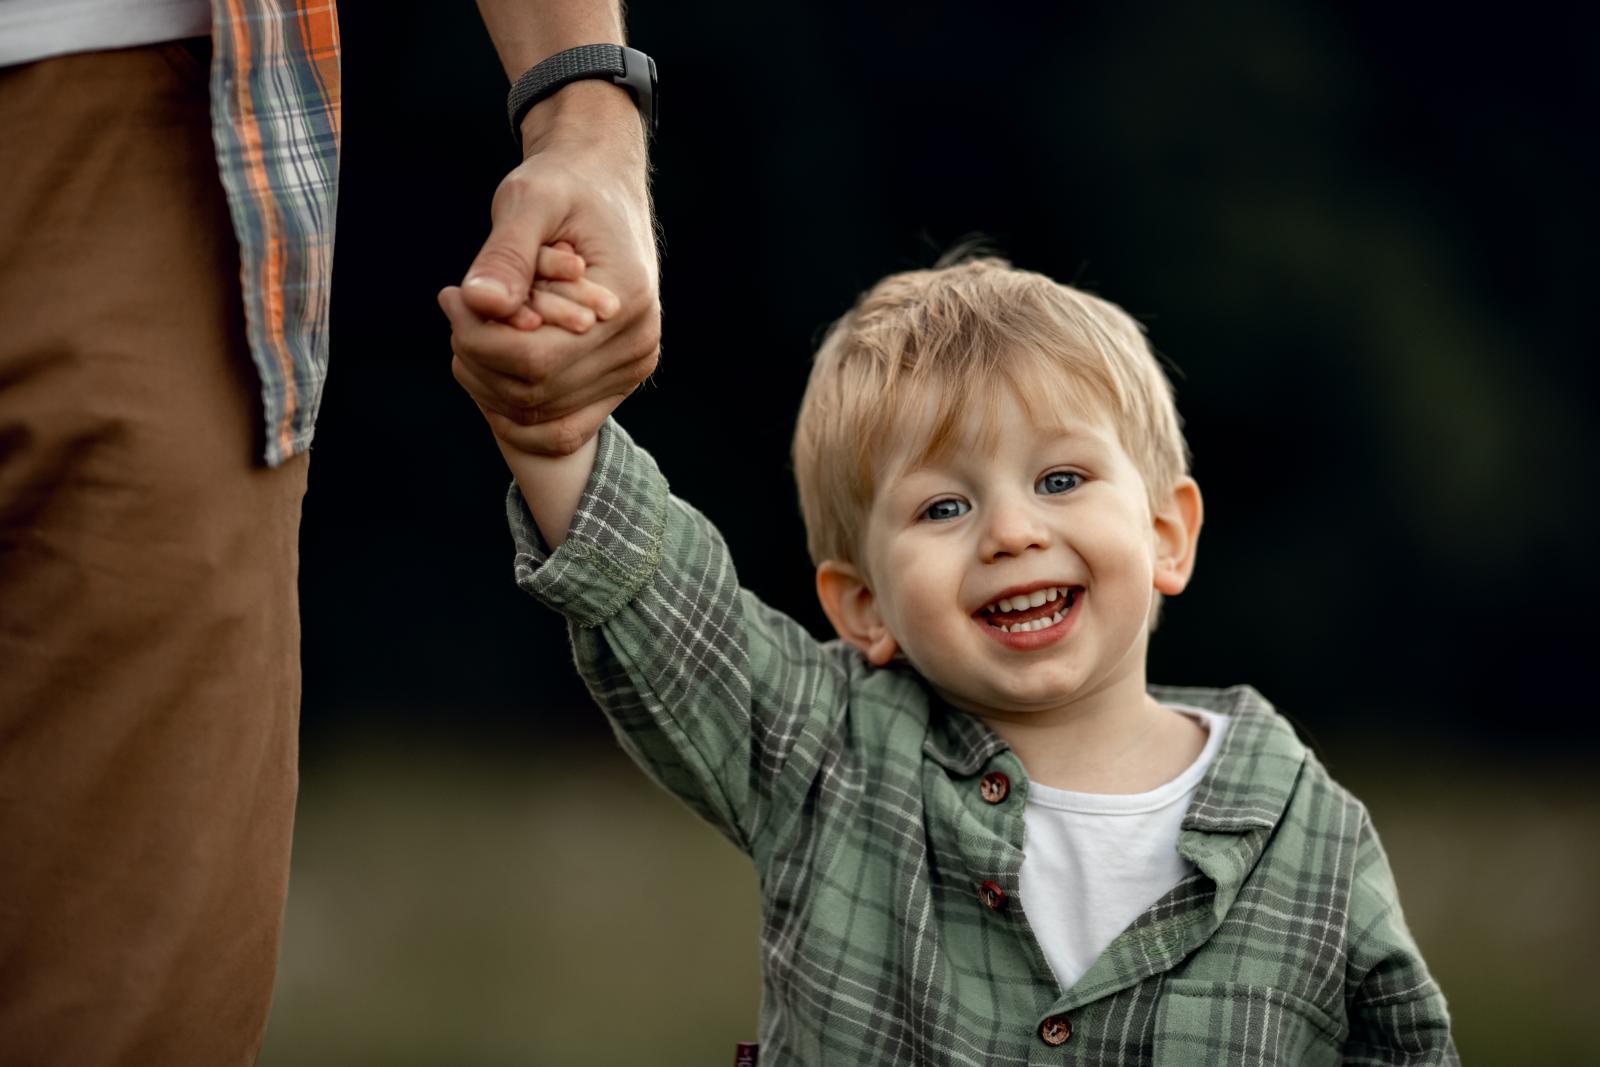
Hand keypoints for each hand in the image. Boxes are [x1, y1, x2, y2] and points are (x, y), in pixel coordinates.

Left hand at [453, 81, 659, 455]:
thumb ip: (505, 253)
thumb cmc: (566, 185)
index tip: (451, 295)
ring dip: (488, 381)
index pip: (536, 358)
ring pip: (539, 415)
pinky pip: (559, 427)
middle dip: (478, 357)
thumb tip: (478, 302)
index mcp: (625, 303)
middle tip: (454, 305)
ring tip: (473, 325)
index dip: (479, 338)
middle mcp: (637, 347)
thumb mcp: (530, 200)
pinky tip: (488, 362)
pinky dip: (512, 406)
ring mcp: (631, 370)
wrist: (604, 186)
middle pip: (533, 392)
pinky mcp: (616, 382)